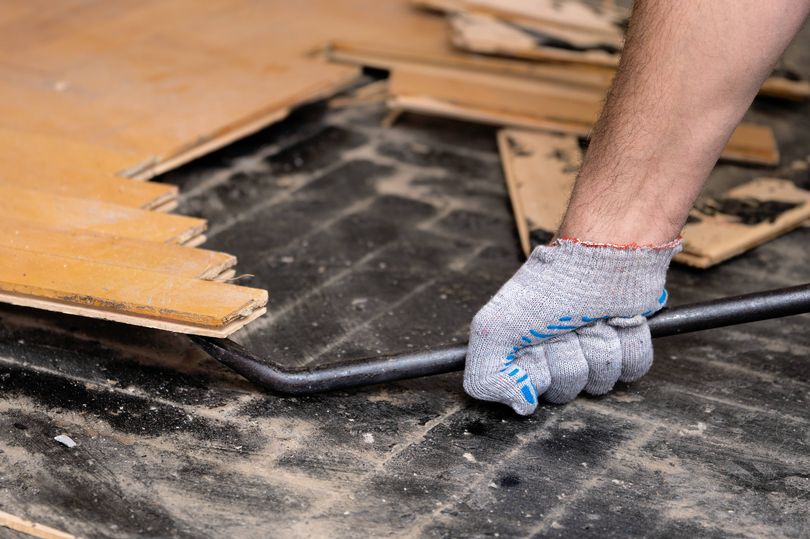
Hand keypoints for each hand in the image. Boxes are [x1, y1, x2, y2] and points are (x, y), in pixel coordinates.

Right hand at [463, 238, 680, 414]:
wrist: (603, 253)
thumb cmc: (550, 284)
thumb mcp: (494, 327)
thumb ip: (486, 376)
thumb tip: (522, 405)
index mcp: (523, 352)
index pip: (527, 394)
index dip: (533, 373)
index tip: (533, 346)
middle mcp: (556, 354)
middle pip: (565, 392)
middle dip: (566, 360)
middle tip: (563, 330)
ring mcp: (592, 350)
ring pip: (599, 382)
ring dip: (597, 350)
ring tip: (590, 321)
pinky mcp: (626, 344)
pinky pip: (632, 369)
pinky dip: (626, 345)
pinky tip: (616, 321)